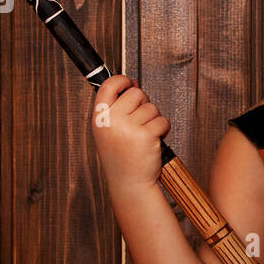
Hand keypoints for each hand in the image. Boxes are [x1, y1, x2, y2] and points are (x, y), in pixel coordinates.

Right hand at [91, 74, 169, 190]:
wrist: (130, 183)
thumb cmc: (121, 157)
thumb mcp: (107, 131)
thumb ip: (115, 109)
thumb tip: (132, 85)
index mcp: (99, 118)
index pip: (108, 85)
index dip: (122, 80)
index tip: (130, 83)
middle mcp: (111, 121)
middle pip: (136, 93)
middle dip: (144, 103)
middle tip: (141, 120)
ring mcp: (129, 128)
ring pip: (151, 108)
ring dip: (154, 119)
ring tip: (145, 135)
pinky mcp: (146, 135)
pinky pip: (162, 120)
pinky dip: (163, 129)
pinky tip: (154, 140)